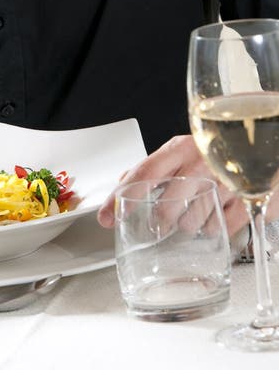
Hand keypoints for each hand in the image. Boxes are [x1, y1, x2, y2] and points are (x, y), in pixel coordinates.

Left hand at [97, 134, 278, 237]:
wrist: (266, 140)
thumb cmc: (220, 147)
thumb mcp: (184, 149)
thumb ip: (155, 165)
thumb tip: (122, 181)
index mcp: (180, 148)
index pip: (142, 174)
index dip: (119, 198)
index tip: (106, 216)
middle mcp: (201, 164)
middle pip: (165, 208)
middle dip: (160, 219)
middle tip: (163, 219)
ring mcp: (225, 184)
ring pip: (190, 224)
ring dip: (188, 224)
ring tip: (197, 209)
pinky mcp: (248, 203)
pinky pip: (217, 230)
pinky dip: (212, 227)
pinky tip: (215, 214)